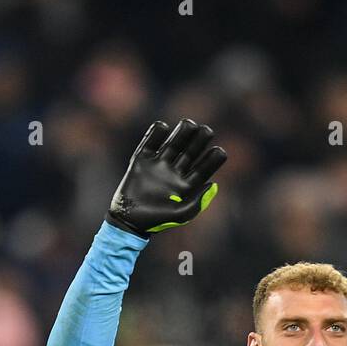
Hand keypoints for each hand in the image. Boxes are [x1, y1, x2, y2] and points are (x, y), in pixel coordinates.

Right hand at [107, 118, 226, 237]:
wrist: (128, 221)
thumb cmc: (156, 220)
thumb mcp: (180, 214)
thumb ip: (198, 202)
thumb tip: (214, 184)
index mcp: (186, 185)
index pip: (203, 168)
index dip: (212, 159)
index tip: (218, 151)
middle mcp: (174, 172)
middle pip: (191, 151)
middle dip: (200, 140)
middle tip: (206, 131)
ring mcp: (158, 165)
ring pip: (173, 144)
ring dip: (182, 133)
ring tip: (189, 124)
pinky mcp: (141, 161)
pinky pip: (150, 143)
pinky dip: (155, 133)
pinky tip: (163, 126)